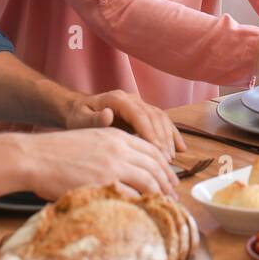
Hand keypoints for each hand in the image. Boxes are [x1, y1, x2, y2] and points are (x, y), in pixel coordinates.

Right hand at [16, 127, 178, 199]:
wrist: (34, 156)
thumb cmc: (56, 152)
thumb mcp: (90, 141)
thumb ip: (111, 150)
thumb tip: (127, 168)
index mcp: (117, 137)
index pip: (152, 150)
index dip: (165, 166)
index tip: (170, 178)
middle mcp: (120, 148)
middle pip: (156, 166)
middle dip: (168, 182)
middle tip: (174, 196)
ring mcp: (113, 166)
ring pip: (149, 182)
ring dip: (160, 195)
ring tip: (164, 206)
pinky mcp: (104, 183)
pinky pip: (132, 196)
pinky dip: (142, 205)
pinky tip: (145, 213)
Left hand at [61, 89, 185, 160]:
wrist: (78, 108)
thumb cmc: (78, 116)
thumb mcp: (80, 119)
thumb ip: (94, 120)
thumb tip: (108, 115)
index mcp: (118, 99)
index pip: (139, 114)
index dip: (150, 131)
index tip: (157, 150)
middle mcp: (132, 99)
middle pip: (154, 117)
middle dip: (162, 139)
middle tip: (166, 160)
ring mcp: (140, 105)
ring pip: (161, 119)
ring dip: (169, 138)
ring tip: (170, 159)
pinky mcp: (144, 113)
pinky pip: (163, 122)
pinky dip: (173, 134)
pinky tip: (181, 149)